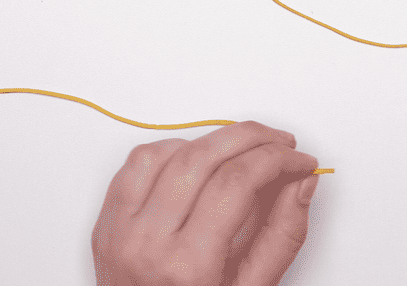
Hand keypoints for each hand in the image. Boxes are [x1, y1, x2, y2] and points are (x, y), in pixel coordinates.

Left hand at [92, 121, 321, 285]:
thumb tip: (300, 183)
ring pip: (167, 152)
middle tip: (281, 143)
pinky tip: (197, 161)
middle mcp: (147, 245)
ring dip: (211, 141)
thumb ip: (282, 237)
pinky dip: (171, 150)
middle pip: (203, 158)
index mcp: (188, 269)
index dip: (277, 159)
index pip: (236, 182)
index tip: (299, 160)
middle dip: (251, 137)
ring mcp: (119, 231)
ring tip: (241, 152)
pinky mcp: (106, 223)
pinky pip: (136, 164)